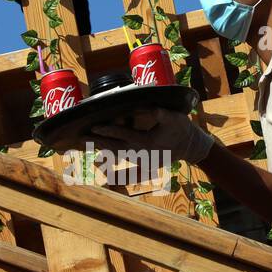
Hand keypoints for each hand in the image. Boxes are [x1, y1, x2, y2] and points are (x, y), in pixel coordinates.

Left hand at [87, 107, 215, 164]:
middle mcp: (141, 152)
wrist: (190, 146)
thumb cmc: (182, 130)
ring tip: (87, 145)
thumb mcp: (174, 119)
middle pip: (115, 147)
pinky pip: (124, 162)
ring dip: (102, 150)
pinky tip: (102, 158)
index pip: (122, 134)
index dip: (108, 130)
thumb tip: (150, 109)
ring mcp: (142, 159)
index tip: (94, 127)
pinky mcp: (143, 162)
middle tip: (81, 137)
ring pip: (118, 155)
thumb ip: (162, 114)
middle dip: (98, 142)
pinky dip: (112, 160)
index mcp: (146, 142)